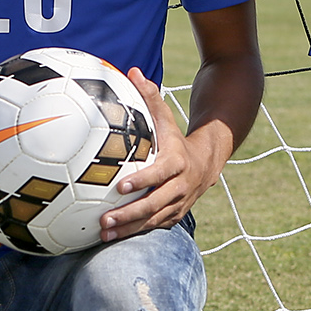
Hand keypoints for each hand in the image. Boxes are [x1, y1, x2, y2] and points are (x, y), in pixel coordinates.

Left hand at [98, 70, 220, 241]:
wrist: (207, 163)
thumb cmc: (176, 139)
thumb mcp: (167, 119)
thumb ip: (150, 98)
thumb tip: (133, 71)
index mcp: (176, 163)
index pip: (158, 174)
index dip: (142, 181)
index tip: (121, 186)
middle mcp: (179, 187)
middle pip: (154, 204)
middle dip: (129, 214)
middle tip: (104, 220)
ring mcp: (177, 205)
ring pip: (152, 221)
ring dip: (128, 229)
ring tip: (103, 234)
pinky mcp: (173, 216)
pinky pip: (153, 227)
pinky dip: (134, 234)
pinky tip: (111, 240)